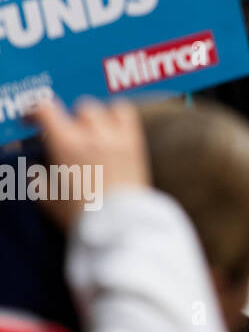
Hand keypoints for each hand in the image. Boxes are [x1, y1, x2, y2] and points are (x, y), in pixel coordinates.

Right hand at [29, 98, 149, 228]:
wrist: (118, 223)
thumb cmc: (81, 213)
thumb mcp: (46, 195)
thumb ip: (34, 174)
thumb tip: (30, 161)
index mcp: (65, 145)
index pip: (46, 110)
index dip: (34, 112)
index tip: (32, 120)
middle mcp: (92, 135)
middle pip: (79, 109)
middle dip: (70, 120)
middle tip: (67, 136)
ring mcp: (116, 137)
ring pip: (103, 108)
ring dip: (94, 117)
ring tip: (91, 132)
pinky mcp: (135, 143)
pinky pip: (127, 113)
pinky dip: (118, 115)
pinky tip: (112, 128)